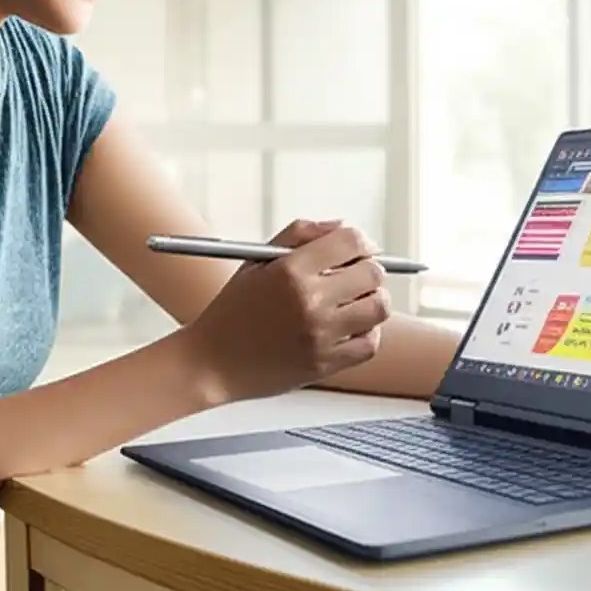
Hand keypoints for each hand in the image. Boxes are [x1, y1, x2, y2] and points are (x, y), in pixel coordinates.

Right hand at [181, 220, 392, 403]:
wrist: (212, 363)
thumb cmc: (233, 312)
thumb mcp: (257, 260)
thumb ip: (300, 234)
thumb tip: (341, 226)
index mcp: (290, 270)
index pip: (351, 241)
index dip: (362, 242)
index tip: (361, 249)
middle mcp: (309, 301)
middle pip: (372, 273)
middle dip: (369, 270)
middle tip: (356, 276)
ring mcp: (320, 335)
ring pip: (379, 308)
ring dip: (373, 301)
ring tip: (355, 302)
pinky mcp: (325, 364)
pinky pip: (370, 344)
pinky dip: (368, 333)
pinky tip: (351, 327)